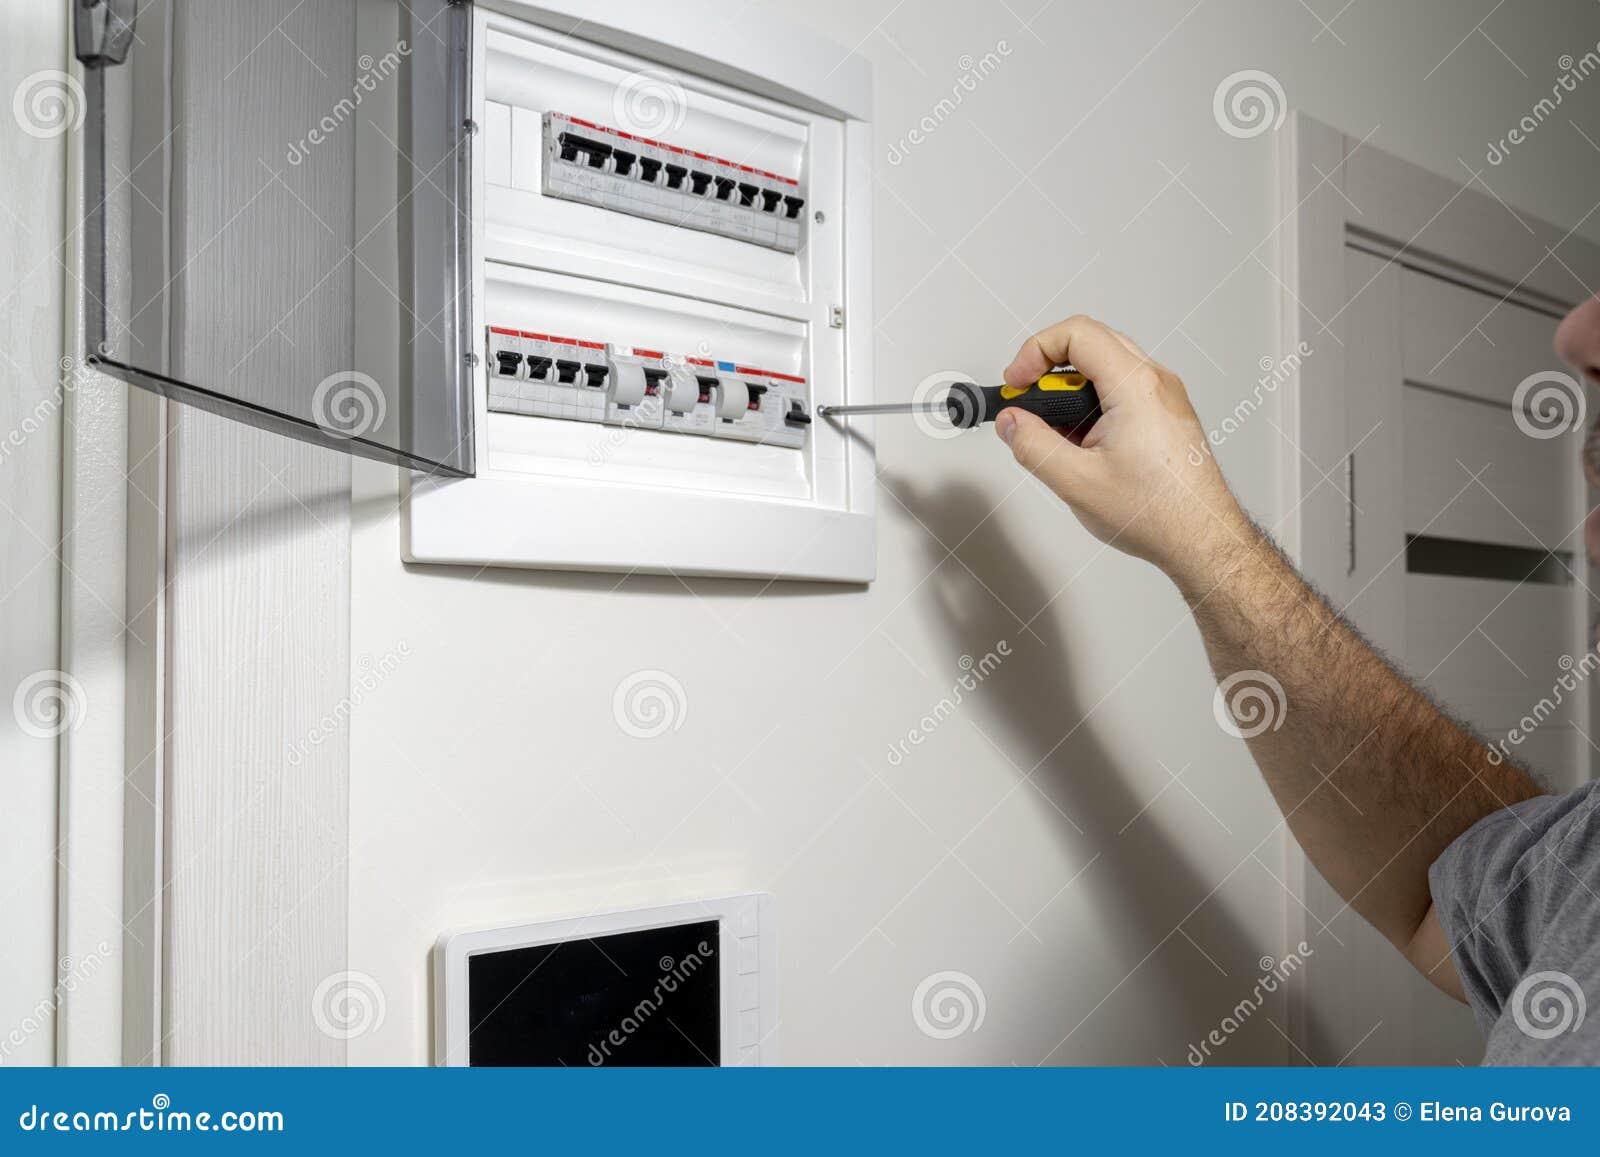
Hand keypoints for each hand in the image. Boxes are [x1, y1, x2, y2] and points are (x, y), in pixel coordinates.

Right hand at [994, 315, 1247, 584]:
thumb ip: (1033, 446)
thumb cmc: (1157, 513)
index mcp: (1135, 387)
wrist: (1202, 539)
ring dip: (1071, 387)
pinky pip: (1122, 388)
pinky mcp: (1166, 414)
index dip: (1035, 350)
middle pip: (1092, 341)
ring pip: (1107, 364)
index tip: (1017, 384)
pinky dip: (1092, 402)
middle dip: (1049, 366)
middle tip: (1027, 401)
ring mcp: (1165, 396)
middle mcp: (1155, 382)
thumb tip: (1011, 423)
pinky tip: (1081, 442)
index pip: (1077, 334)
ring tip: (1053, 430)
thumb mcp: (1077, 482)